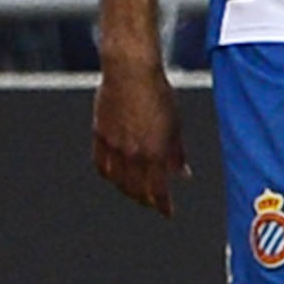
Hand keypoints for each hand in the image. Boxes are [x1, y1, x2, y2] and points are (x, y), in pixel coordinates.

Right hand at [92, 59, 186, 216]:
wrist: (130, 72)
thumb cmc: (157, 93)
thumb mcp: (175, 124)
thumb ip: (177, 153)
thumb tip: (183, 174)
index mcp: (155, 151)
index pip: (158, 190)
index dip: (163, 205)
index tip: (167, 212)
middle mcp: (133, 153)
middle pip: (136, 190)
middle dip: (146, 200)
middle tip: (152, 202)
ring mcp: (114, 145)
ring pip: (117, 181)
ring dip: (126, 190)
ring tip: (134, 191)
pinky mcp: (100, 135)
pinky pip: (101, 165)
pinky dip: (108, 175)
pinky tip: (114, 175)